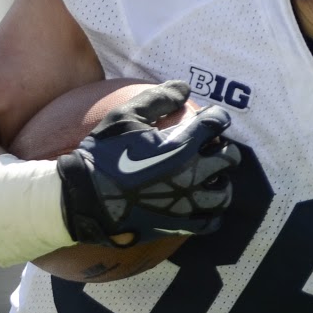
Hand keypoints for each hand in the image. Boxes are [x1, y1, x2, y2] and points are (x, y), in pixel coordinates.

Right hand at [56, 80, 240, 245]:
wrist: (84, 199)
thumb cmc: (102, 155)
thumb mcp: (124, 117)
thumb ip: (157, 99)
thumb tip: (184, 87)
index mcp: (182, 145)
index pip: (216, 123)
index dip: (218, 117)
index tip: (212, 118)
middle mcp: (192, 174)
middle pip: (229, 158)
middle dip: (225, 148)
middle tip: (212, 148)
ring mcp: (188, 202)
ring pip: (224, 192)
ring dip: (222, 182)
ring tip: (212, 178)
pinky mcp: (180, 224)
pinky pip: (211, 221)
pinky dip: (213, 213)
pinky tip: (205, 206)